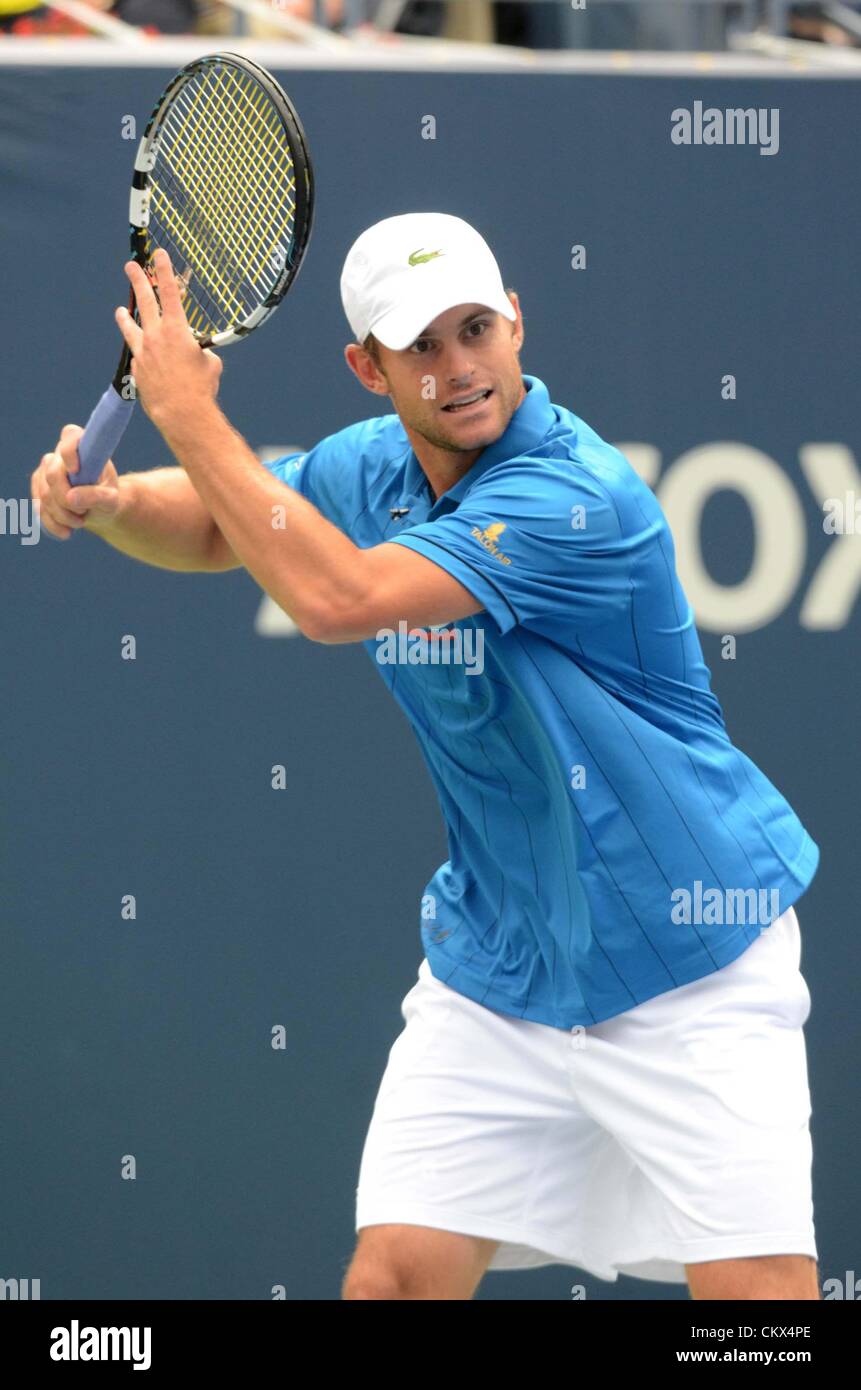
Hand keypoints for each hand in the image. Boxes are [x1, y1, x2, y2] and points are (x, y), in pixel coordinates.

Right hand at [31, 424, 119, 539]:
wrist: (100, 510)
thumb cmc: (109, 499)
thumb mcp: (111, 500)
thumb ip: (97, 496)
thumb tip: (71, 498)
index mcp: (83, 447)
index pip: (70, 436)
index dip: (69, 452)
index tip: (76, 470)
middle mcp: (60, 454)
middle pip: (52, 475)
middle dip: (66, 501)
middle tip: (83, 514)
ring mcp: (46, 470)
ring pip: (44, 495)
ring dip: (62, 515)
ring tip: (80, 521)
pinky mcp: (38, 487)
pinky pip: (38, 508)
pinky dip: (53, 524)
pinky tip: (66, 532)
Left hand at [116, 247, 222, 434]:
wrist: (181, 413)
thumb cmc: (201, 388)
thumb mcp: (209, 363)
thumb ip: (200, 351)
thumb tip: (195, 353)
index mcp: (177, 329)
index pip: (170, 291)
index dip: (165, 270)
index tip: (159, 253)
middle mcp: (156, 336)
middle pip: (144, 301)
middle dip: (138, 280)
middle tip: (130, 266)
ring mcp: (143, 352)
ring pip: (131, 327)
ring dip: (125, 317)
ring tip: (120, 310)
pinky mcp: (137, 370)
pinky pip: (138, 356)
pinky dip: (142, 354)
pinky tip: (144, 357)